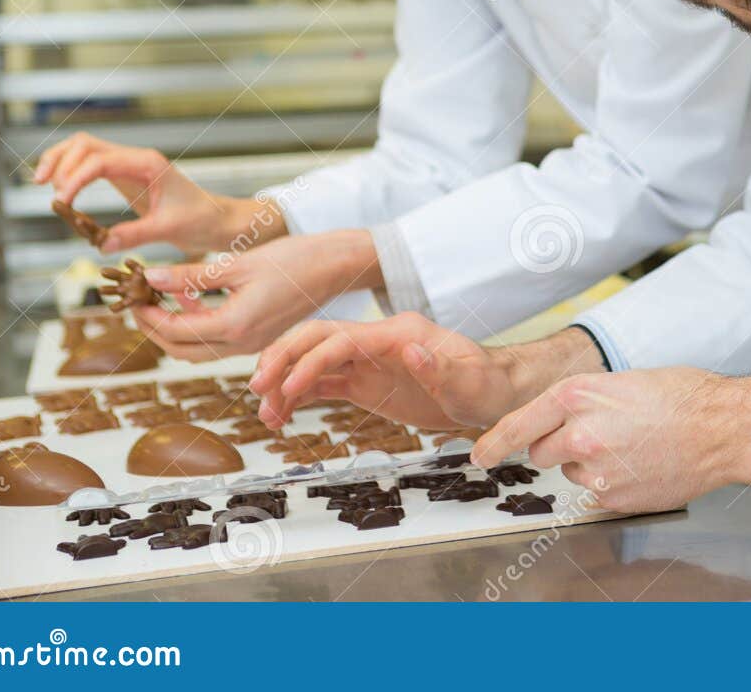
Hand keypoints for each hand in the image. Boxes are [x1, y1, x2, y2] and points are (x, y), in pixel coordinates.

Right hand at [34, 132, 275, 254]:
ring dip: (61, 163)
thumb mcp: (169, 229)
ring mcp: (129, 166)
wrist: (219, 221)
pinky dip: (72, 173)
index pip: (99, 160)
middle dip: (60, 162)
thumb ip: (135, 234)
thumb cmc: (202, 220)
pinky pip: (91, 166)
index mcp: (147, 164)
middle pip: (84, 144)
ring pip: (84, 150)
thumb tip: (101, 244)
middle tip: (50, 193)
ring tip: (46, 187)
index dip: (75, 178)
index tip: (62, 202)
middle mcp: (136, 159)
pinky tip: (61, 192)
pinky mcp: (125, 178)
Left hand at [130, 230, 377, 361]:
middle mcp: (242, 344)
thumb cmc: (293, 260)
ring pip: (197, 349)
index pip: (175, 330)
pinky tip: (190, 296)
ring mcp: (252, 344)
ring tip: (158, 296)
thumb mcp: (237, 264)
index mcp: (235, 326)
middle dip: (153, 327)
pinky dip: (196, 324)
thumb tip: (150, 277)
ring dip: (173, 328)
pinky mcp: (258, 337)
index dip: (148, 313)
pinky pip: (217, 341)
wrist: (335, 266)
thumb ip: (191, 275)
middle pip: (181, 349)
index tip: (132, 293)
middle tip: (137, 300)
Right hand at [249, 312, 522, 431]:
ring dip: (284, 382)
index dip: (312, 360)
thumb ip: (439, 367)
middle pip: (317, 338)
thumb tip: (410, 348)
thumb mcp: (469, 381)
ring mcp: (368, 362)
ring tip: (266, 414)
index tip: (290, 388)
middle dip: (283, 358)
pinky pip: (323, 385)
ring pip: (313, 362)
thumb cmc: (485, 385)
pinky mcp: (365, 382)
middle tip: (257, 388)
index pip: (342, 339)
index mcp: (398, 334)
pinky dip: (297, 397)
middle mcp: (377, 342)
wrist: (492, 394)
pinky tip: (280, 416)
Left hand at [473, 370, 750, 513]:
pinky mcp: (614, 497)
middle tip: (595, 435)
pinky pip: (596, 492)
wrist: (722, 429)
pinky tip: (641, 464)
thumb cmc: (681, 397)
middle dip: (557, 447)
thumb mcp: (620, 382)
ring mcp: (596, 470)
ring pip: (570, 473)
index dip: (494, 443)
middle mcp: (580, 433)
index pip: (519, 425)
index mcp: (578, 395)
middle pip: (541, 452)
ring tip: (630, 446)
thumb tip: (555, 424)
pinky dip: (611, 482)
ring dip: (587, 464)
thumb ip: (581, 402)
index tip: (479, 455)